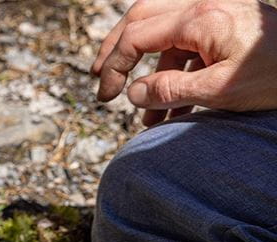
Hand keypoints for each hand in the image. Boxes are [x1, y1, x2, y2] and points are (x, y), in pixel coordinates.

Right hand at [92, 0, 276, 126]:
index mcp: (201, 17)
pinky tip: (173, 106)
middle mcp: (205, 5)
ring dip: (148, 67)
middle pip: (142, 17)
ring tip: (142, 110)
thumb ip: (170, 90)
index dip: (115, 65)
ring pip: (163, 29)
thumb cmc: (276, 78)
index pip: (138, 35)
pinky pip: (188, 41)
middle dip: (117, 51)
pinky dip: (173, 70)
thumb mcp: (220, 90)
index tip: (107, 97)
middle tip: (103, 81)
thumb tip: (132, 93)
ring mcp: (218, 11)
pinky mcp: (228, 25)